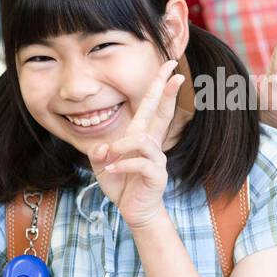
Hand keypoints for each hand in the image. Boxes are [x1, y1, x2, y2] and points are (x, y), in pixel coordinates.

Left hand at [89, 59, 182, 230]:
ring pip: (142, 140)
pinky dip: (122, 164)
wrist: (134, 210)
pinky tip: (111, 170)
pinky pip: (139, 163)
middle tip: (177, 74)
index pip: (152, 106)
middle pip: (162, 112)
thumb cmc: (121, 182)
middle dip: (168, 92)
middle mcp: (152, 144)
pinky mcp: (156, 175)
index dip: (159, 85)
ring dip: (121, 146)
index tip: (169, 66)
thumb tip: (103, 146)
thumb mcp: (102, 163)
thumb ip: (99, 151)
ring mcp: (157, 159)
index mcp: (141, 135)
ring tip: (109, 158)